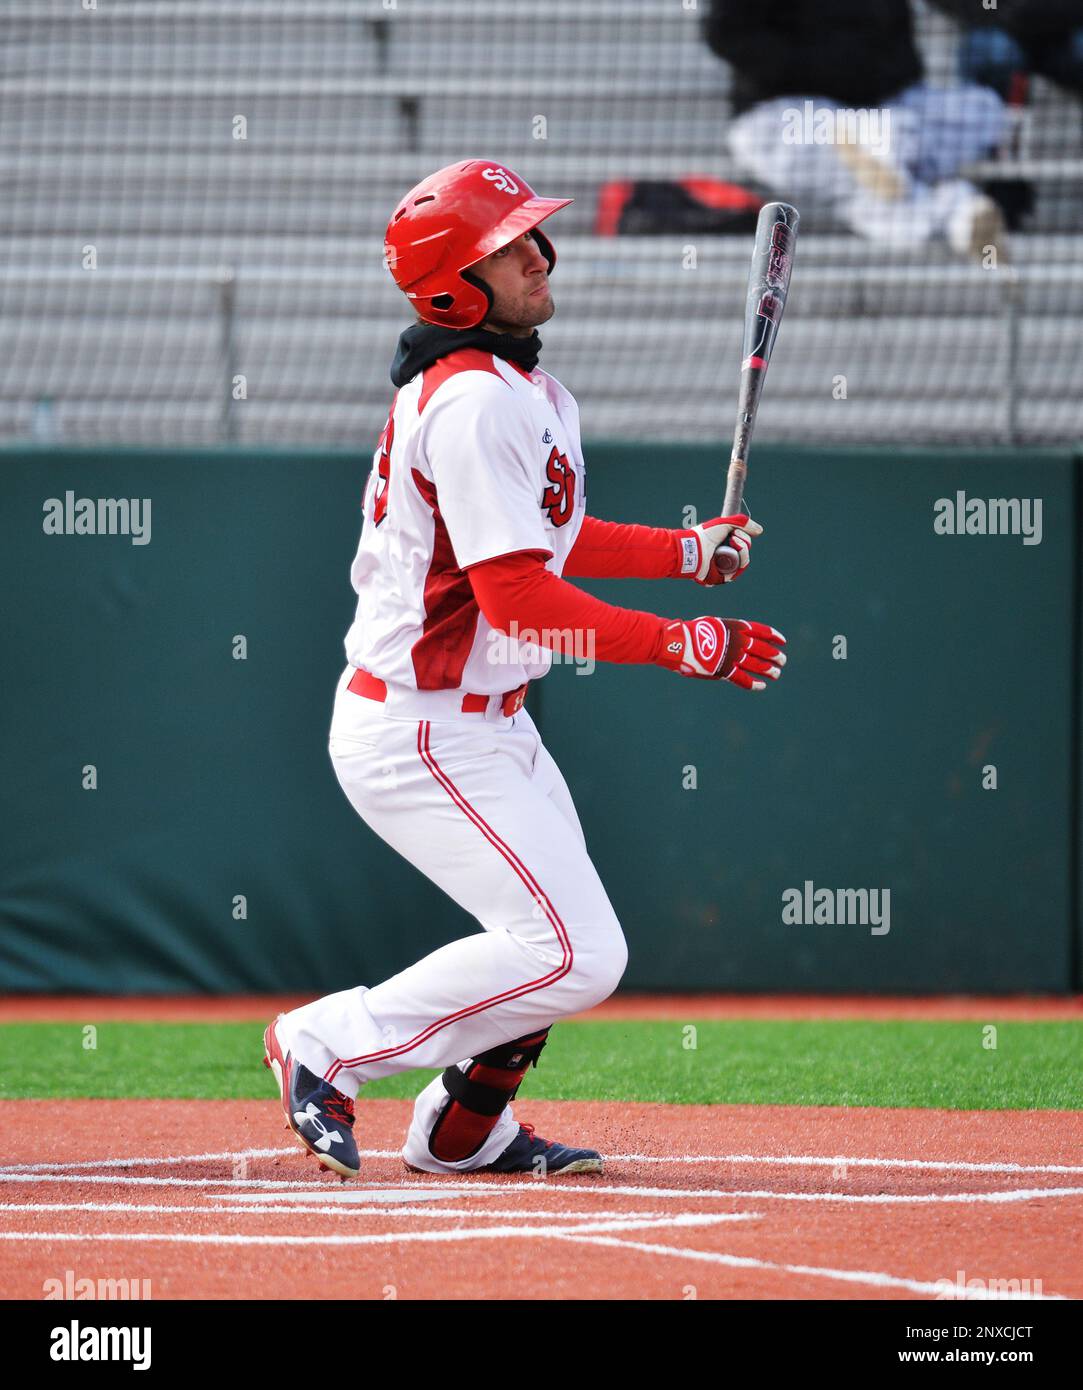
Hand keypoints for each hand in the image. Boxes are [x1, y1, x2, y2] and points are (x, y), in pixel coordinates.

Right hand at [659, 616, 785, 690]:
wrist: (679, 641)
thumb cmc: (692, 632)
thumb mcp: (713, 625)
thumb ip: (727, 634)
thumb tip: (734, 645)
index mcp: (737, 627)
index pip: (762, 631)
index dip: (774, 637)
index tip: (782, 641)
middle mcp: (739, 642)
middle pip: (764, 649)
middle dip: (775, 656)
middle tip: (782, 661)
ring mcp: (733, 657)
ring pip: (758, 665)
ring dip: (769, 670)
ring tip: (777, 674)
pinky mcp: (725, 671)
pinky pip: (744, 679)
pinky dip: (754, 683)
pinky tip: (762, 686)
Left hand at [680, 514, 761, 584]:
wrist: (694, 546)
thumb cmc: (705, 534)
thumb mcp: (725, 523)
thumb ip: (742, 523)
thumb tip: (760, 531)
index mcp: (724, 546)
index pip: (742, 544)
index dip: (744, 537)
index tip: (736, 531)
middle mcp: (724, 558)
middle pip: (745, 553)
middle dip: (744, 542)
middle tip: (734, 536)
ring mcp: (723, 568)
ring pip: (743, 562)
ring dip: (744, 550)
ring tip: (734, 542)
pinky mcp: (720, 578)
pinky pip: (737, 571)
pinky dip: (739, 560)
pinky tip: (733, 552)